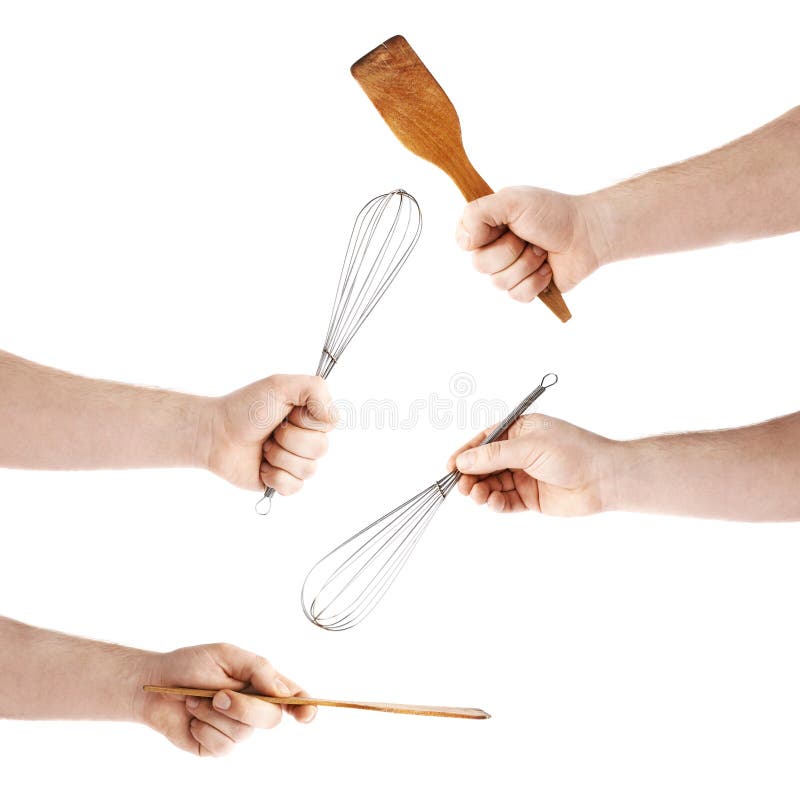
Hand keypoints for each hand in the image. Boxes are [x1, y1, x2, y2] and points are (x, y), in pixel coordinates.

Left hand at [137, 643, 314, 756]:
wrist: (155, 685)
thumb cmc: (191, 665)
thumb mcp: (227, 655)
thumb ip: (259, 670)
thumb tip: (282, 692)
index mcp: (261, 683)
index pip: (292, 697)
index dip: (305, 707)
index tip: (307, 715)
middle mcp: (253, 707)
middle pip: (271, 718)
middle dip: (244, 708)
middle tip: (218, 695)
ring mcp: (236, 728)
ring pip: (244, 732)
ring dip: (215, 715)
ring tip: (195, 700)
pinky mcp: (217, 746)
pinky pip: (222, 746)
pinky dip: (204, 729)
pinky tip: (192, 719)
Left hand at [203, 374, 334, 492]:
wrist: (216, 434)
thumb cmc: (245, 408)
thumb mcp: (280, 385)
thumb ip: (315, 389)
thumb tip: (332, 417)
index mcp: (310, 416)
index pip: (330, 423)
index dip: (307, 420)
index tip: (287, 412)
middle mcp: (307, 439)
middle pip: (321, 448)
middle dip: (289, 439)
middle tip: (271, 431)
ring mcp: (296, 461)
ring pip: (309, 469)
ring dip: (280, 456)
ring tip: (264, 447)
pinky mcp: (283, 482)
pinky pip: (295, 487)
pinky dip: (275, 476)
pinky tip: (262, 466)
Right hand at [447, 414, 618, 515]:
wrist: (604, 479)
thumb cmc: (573, 452)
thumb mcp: (528, 447)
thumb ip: (494, 455)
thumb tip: (463, 460)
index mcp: (519, 431)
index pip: (484, 441)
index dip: (466, 453)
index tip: (450, 466)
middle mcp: (520, 452)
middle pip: (485, 465)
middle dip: (471, 475)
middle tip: (460, 486)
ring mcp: (524, 475)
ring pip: (493, 484)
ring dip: (481, 490)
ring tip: (476, 495)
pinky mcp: (531, 497)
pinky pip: (506, 501)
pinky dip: (496, 503)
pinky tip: (492, 502)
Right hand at [456, 187, 604, 301]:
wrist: (587, 234)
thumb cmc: (553, 213)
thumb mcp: (512, 200)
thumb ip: (478, 212)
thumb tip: (464, 242)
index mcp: (488, 225)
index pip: (463, 240)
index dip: (479, 238)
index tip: (501, 227)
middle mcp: (495, 248)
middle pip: (480, 265)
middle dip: (510, 251)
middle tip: (528, 237)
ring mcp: (510, 270)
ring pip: (498, 282)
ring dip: (526, 264)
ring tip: (541, 251)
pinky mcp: (525, 288)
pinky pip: (516, 295)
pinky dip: (536, 281)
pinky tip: (547, 269)